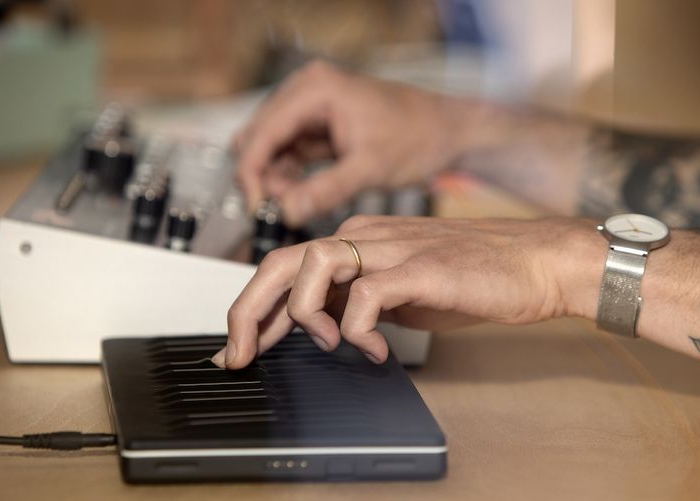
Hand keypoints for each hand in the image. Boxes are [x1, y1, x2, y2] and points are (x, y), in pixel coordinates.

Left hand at [212, 216, 602, 368]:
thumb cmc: (475, 275)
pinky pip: (364, 295)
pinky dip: (358, 331)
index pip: (285, 266)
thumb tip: (320, 327)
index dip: (252, 308)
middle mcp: (365, 237)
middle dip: (247, 312)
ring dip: (303, 314)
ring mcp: (390, 248)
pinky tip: (378, 349)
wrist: (534, 263)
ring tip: (325, 343)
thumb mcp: (401, 292)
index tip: (238, 348)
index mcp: (358, 241)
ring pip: (311, 267)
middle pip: (280, 261)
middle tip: (239, 355)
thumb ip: (358, 301)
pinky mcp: (418, 267)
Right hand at [234, 61, 464, 225]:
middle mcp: (307, 90)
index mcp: (316, 89)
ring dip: (276, 177)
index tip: (257, 208)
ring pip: (271, 146)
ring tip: (298, 204)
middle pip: (258, 137)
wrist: (448, 132)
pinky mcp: (319, 124)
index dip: (252, 174)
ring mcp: (311, 106)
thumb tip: (288, 212)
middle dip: (263, 176)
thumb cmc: (419, 137)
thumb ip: (326, 191)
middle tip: (280, 209)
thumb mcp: (370, 168)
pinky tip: (302, 196)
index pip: (262, 133)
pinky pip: (289, 151)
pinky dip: (290, 175)